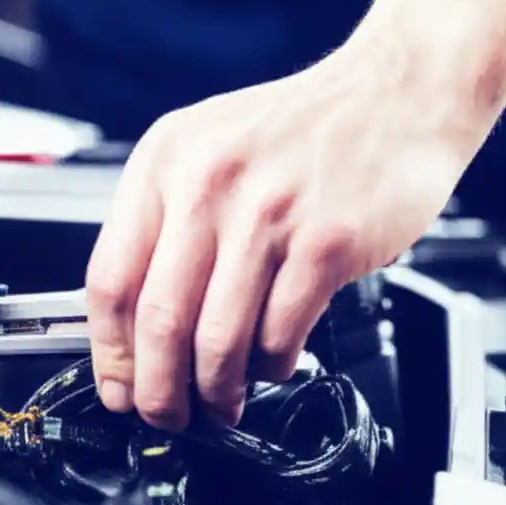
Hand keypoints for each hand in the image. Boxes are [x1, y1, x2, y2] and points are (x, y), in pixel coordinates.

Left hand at [85, 36, 492, 429]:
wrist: (397, 90)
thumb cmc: (300, 128)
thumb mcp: (207, 149)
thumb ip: (167, 222)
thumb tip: (135, 322)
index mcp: (164, 162)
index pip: (110, 278)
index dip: (109, 351)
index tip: (117, 384)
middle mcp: (207, 183)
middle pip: (157, 320)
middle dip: (157, 389)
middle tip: (165, 414)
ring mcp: (267, 213)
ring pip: (216, 339)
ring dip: (214, 390)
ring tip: (219, 402)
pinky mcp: (325, 242)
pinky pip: (279, 334)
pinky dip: (271, 365)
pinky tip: (272, 362)